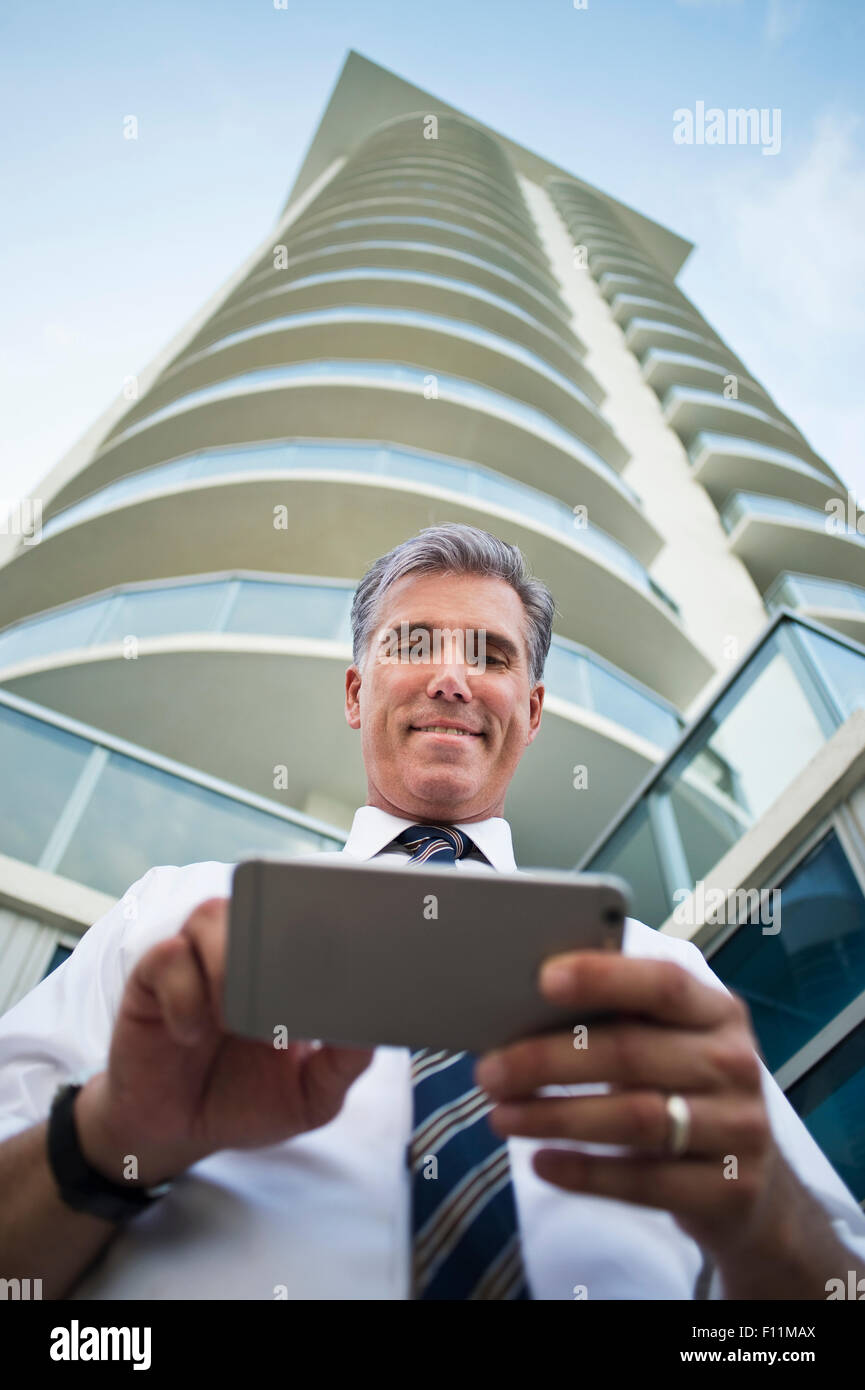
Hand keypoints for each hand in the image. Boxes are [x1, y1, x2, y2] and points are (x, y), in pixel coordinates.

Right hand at [76, 898, 373, 1186]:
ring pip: (212, 915)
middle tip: (290, 980)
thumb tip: (372, 1035)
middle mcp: (240, 953)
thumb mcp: (310, 1095)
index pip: (308, 918)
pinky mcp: (151, 980)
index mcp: (285, 968)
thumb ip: (342, 1064)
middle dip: (277, 931)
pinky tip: (193, 1033)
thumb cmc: (245, 1100)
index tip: (343, 943)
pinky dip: (185, 993)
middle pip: (259, 901)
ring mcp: (196, 962)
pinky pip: (167, 957)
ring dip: (229, 961)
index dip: (326, 918)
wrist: (176, 1131)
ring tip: (235, 1016)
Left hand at [473, 950, 782, 1266]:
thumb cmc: (683, 1091)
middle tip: (488, 1072)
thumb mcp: (669, 1044)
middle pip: (631, 1053)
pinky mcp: (729, 1189)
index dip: (603, 978)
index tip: (543, 979)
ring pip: (634, 1118)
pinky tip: (541, 1163)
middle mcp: (734, 1063)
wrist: (750, 1183)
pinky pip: (645, 1182)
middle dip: (548, 1060)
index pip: (662, 983)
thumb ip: (618, 1021)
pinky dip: (585, 1173)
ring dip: (555, 1116)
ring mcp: (739, 1129)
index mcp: (716, 1011)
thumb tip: (523, 1004)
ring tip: (501, 1116)